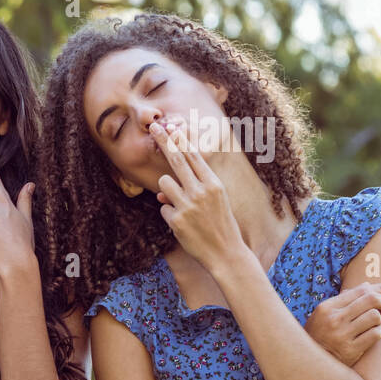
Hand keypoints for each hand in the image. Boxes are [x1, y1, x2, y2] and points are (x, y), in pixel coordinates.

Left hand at [152, 119, 244, 273]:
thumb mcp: (213, 203)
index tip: (172, 127)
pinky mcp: (176, 220)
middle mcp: (201, 191)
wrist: (226, 253)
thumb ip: (191, 191)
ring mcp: (188, 205)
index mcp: (214, 184)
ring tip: (182, 206)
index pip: (195, 157)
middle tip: (154, 127)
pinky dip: (170, 215)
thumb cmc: (220, 225)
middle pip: (177, 160)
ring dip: (167, 192)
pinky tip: (184, 226)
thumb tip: (162, 191)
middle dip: (164, 141)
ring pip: (164, 183)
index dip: (181, 141)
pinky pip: (163, 208)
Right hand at [304, 281, 380, 365]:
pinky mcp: (351, 350)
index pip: (359, 291)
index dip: (379, 288)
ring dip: (378, 319)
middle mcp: (334, 319)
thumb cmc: (318, 335)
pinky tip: (375, 334)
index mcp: (326, 308)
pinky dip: (380, 332)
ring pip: (375, 316)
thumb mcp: (322, 314)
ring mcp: (342, 335)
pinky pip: (376, 334)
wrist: (310, 362)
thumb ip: (343, 300)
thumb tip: (367, 286)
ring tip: (374, 323)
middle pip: (370, 300)